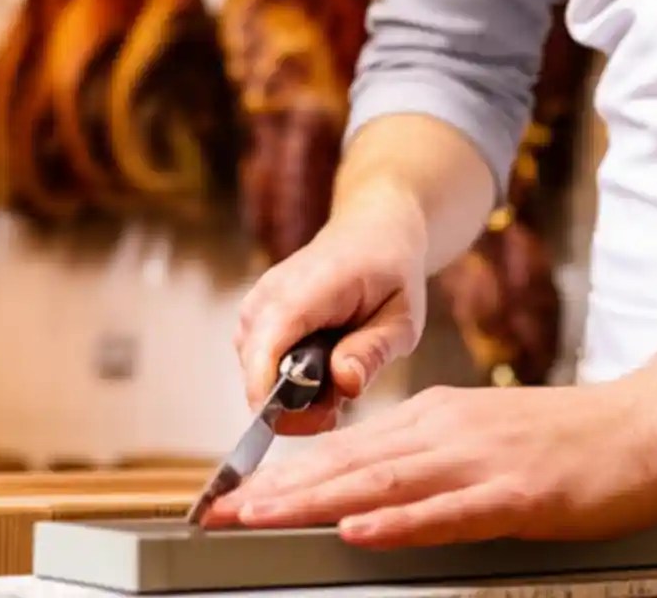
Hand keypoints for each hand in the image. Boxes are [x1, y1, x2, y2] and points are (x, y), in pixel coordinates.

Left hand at [202, 379, 656, 548]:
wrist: (650, 424)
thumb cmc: (573, 437)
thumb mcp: (486, 434)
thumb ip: (429, 457)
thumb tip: (372, 487)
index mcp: (438, 418)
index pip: (346, 448)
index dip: (285, 473)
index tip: (237, 495)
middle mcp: (447, 430)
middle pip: (348, 463)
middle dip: (277, 490)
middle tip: (220, 511)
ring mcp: (481, 460)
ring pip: (381, 483)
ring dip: (314, 502)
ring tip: (260, 518)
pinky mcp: (518, 494)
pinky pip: (447, 512)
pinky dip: (398, 522)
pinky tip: (358, 531)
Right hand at [235, 185, 428, 434]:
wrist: (371, 234)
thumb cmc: (390, 273)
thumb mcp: (402, 317)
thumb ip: (373, 350)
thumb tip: (344, 382)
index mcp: (306, 290)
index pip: (267, 349)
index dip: (271, 396)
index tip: (305, 423)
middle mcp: (267, 298)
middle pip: (256, 373)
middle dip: (294, 405)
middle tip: (341, 405)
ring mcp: (254, 308)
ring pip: (256, 374)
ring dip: (292, 394)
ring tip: (336, 381)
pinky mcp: (253, 320)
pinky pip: (259, 365)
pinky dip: (285, 379)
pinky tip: (320, 370)